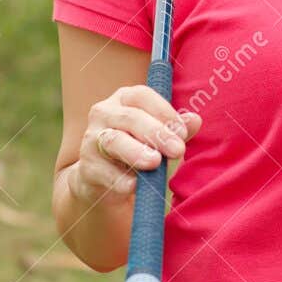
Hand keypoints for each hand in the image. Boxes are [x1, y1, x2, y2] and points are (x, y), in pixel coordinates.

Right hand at [67, 85, 202, 205]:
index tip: (183, 131)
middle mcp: (104, 113)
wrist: (105, 179)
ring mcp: (91, 140)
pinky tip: (133, 186)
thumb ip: (177, 129)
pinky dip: (119, 179)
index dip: (164, 111)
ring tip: (154, 163)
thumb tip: (195, 120)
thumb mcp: (160, 136)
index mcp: (124, 99)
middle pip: (130, 118)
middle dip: (157, 134)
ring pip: (113, 141)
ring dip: (136, 152)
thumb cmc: (140, 147)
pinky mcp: (86, 167)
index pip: (142, 96)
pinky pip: (103, 172)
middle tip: (178, 151)